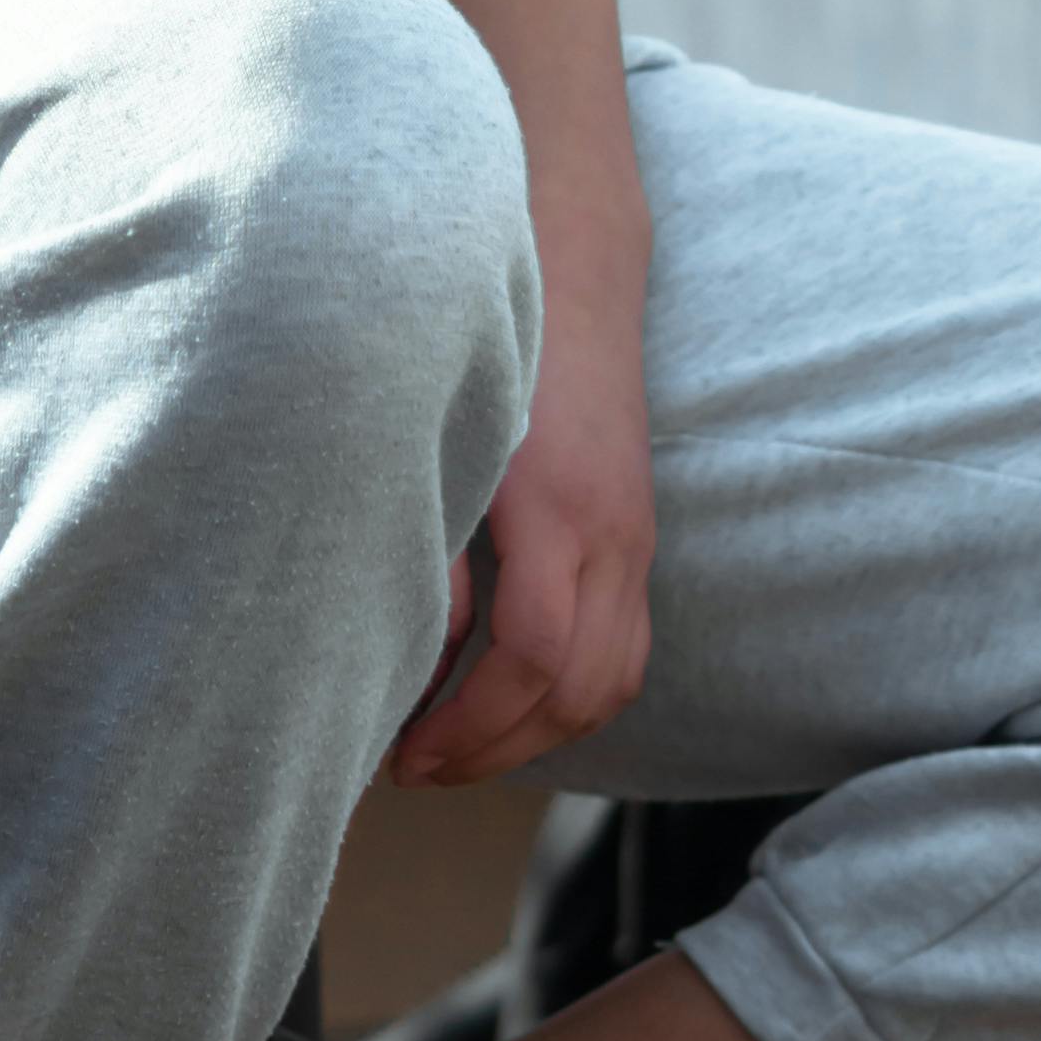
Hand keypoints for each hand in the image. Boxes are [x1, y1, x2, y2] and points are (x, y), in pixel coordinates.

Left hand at [391, 307, 654, 788]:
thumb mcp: (445, 441)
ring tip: (458, 749)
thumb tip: (419, 661)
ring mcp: (636, 541)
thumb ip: (435, 550)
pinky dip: (573, 697)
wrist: (574, 271)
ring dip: (539, 734)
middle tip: (418, 769)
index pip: (532, 656)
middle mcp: (615, 535)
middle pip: (581, 691)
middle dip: (497, 749)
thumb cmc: (494, 346)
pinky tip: (507, 699)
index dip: (469, 722)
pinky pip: (625, 650)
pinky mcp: (636, 540)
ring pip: (614, 682)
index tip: (404, 753)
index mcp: (561, 507)